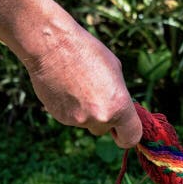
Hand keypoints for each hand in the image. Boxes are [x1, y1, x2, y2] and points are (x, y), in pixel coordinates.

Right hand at [26, 26, 141, 147]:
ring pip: (86, 123)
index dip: (127, 135)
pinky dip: (70, 107)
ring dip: (85, 111)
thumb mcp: (115, 71)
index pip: (131, 137)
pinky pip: (70, 118)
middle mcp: (100, 117)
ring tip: (77, 85)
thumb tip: (120, 111)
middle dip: (103, 118)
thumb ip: (119, 96)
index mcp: (119, 106)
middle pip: (105, 129)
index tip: (122, 130)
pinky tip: (65, 87)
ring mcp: (78, 120)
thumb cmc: (86, 51)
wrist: (51, 45)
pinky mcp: (60, 118)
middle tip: (94, 95)